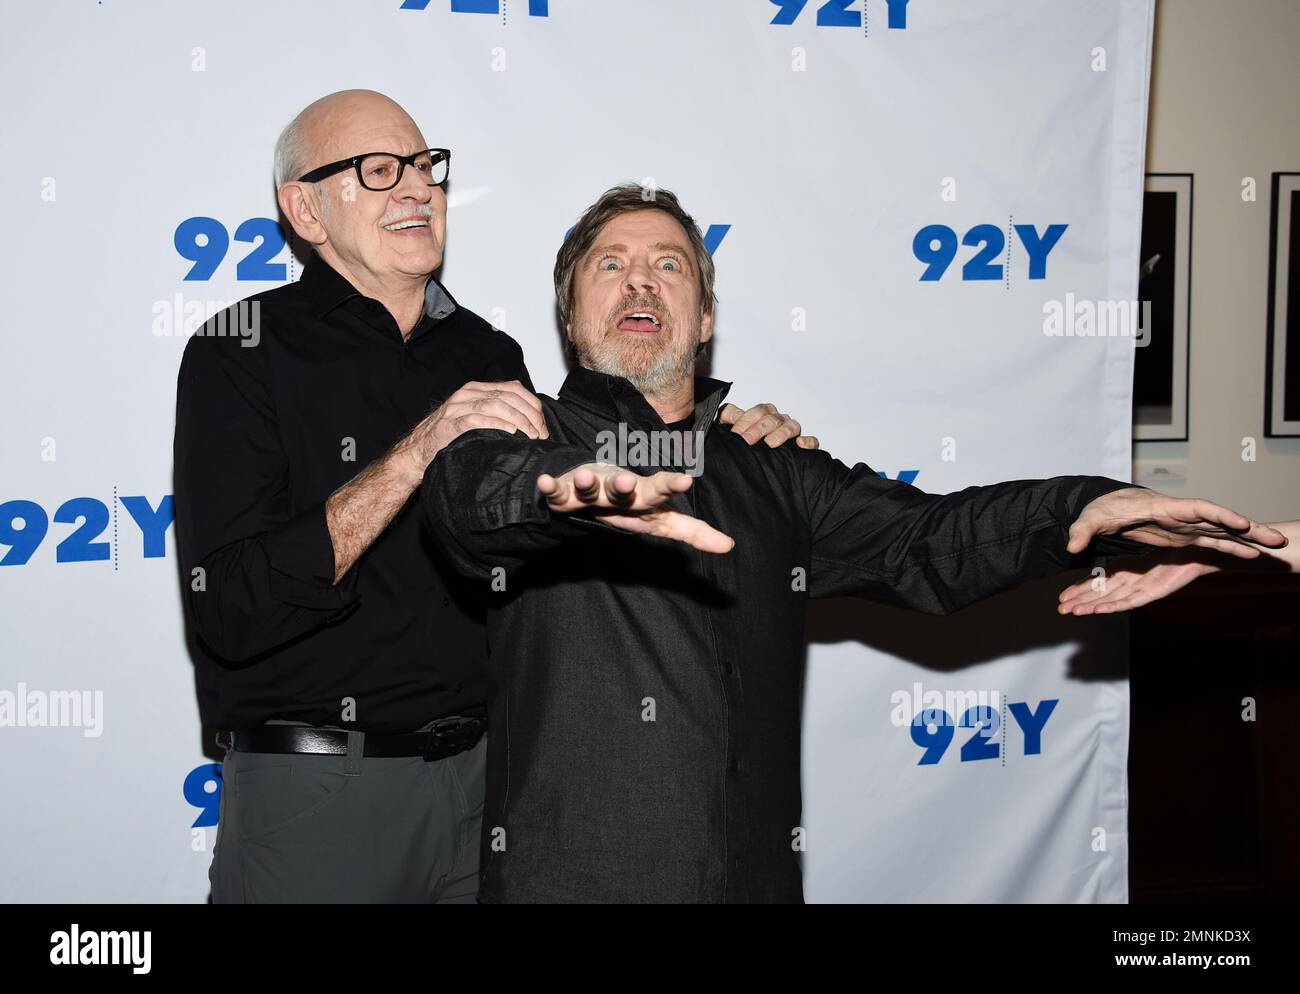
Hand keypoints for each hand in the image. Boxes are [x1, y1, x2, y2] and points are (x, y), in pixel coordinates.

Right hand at [400, 380, 547, 478]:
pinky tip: (511, 432)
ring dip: (519, 420)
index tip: (543, 425)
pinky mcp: (450, 423)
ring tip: (529, 435)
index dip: (533, 405)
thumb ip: (497, 412)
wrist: (418, 451)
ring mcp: (457, 407)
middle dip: (530, 415)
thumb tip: (530, 421)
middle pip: (509, 396)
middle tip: (540, 433)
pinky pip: (478, 418)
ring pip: (496, 404)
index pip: (514, 389)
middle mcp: (468, 393)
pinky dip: (498, 424)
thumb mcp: (476, 417)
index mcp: (477, 389)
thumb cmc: (451, 436)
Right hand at [537, 463, 734, 553]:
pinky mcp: (565, 495)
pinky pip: (556, 493)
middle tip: (631, 482)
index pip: (660, 491)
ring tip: (585, 477)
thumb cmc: (630, 503)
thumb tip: (730, 545)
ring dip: (586, 483)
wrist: (587, 482)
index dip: (672, 487)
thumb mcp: (660, 519)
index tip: (687, 481)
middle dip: (627, 486)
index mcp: (642, 498)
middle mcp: (618, 491)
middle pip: (624, 488)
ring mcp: (591, 490)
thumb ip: (693, 531)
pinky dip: (550, 488)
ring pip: (589, 487)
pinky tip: (545, 483)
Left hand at [720, 402, 818, 448]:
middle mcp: (779, 421)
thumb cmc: (746, 442)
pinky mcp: (805, 447)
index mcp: (764, 414)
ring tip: (770, 443)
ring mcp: (792, 432)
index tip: (735, 433)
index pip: (758, 411)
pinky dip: (808, 441)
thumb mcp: (733, 430)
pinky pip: (812, 441)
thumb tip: (723, 413)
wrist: (757, 464)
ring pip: (792, 426)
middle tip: (747, 440)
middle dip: (758, 429)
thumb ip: (728, 418)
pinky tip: (800, 444)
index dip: (745, 420)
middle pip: (772, 418)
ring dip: (780, 433)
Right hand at [1057, 553, 1220, 614]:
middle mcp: (1135, 580)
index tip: (1064, 595)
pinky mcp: (1157, 590)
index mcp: (1130, 568)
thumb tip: (1097, 543)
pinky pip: (1132, 600)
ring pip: (1113, 599)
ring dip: (1092, 606)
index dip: (1082, 588)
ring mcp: (1145, 587)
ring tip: (1073, 611)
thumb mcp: (1141, 535)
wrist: (1208, 546)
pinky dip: (1114, 605)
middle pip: (1103, 592)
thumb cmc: (1180, 539)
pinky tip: (1098, 609)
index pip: (1100, 581)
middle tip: (1061, 608)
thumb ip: (1121, 541)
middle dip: (1082, 600)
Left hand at [1067, 487, 1287, 559]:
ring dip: (1249, 537)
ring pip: (1224, 530)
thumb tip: (1072, 548)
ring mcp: (1188, 525)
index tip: (1241, 522)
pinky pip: (1216, 541)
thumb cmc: (1104, 508)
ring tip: (1275, 545)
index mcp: (1165, 507)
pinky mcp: (1188, 535)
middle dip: (1248, 527)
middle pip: (1220, 518)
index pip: (1197, 507)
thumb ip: (1082, 531)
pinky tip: (1253, 554)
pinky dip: (1235, 546)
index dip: (1219, 513)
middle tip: (1274, 538)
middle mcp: (1182, 515)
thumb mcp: (1091, 518)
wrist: (1111, 505)